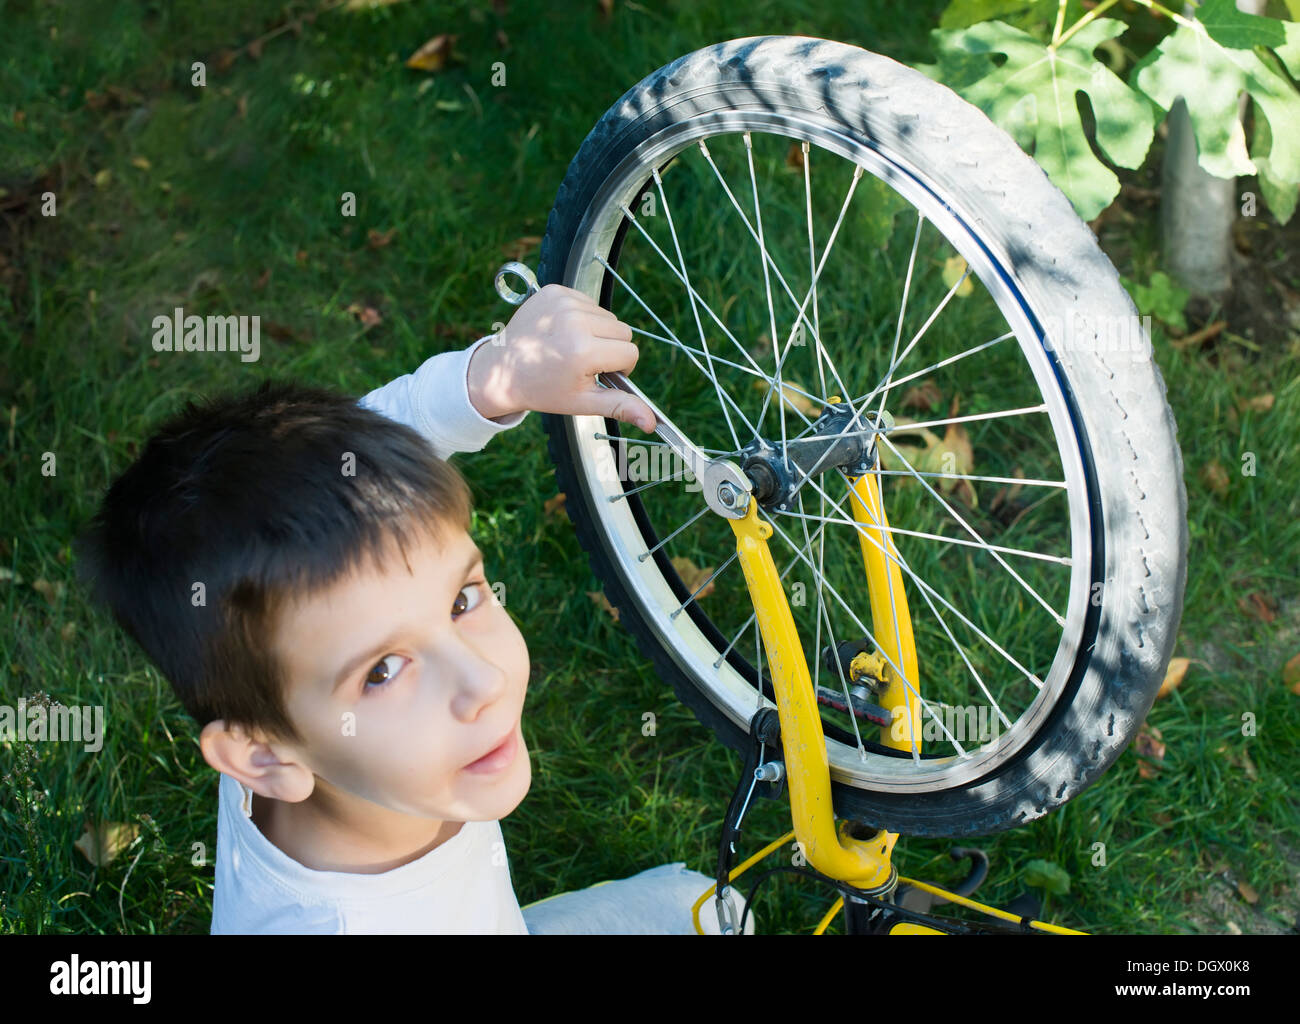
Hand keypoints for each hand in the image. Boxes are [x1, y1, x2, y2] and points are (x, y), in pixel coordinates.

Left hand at [467, 284, 656, 431]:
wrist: (500, 372)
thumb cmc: (543, 390)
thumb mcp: (582, 402)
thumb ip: (620, 406)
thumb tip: (652, 422)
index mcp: (582, 350)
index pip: (630, 353)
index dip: (619, 368)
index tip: (597, 375)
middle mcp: (574, 320)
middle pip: (623, 331)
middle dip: (609, 349)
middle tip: (581, 362)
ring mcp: (563, 301)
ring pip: (607, 316)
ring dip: (596, 332)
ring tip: (570, 347)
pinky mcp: (554, 290)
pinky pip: (588, 302)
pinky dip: (581, 317)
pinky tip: (562, 332)